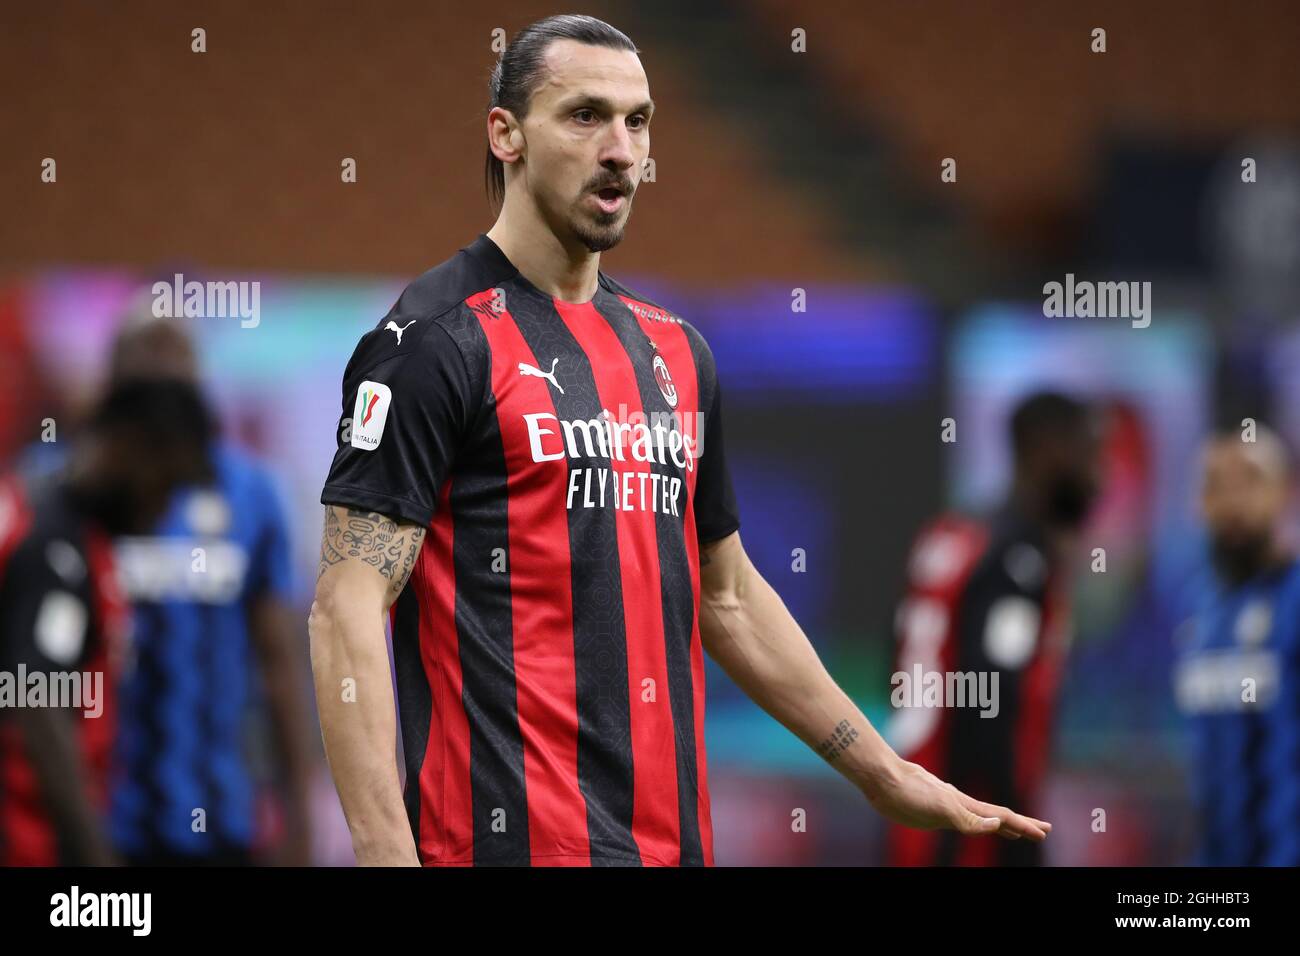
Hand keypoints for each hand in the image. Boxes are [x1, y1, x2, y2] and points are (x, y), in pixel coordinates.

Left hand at [864, 757, 1050, 840]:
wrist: (882, 778)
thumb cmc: (909, 791)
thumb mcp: (941, 808)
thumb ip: (968, 820)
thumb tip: (997, 826)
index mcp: (965, 805)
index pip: (1002, 817)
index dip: (1024, 825)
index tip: (1045, 831)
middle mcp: (960, 805)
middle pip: (997, 818)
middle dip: (1020, 825)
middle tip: (1042, 831)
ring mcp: (946, 807)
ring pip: (980, 818)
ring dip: (1000, 825)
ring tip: (1014, 831)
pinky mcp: (930, 811)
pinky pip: (961, 820)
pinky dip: (975, 824)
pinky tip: (974, 825)